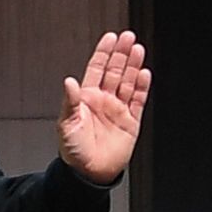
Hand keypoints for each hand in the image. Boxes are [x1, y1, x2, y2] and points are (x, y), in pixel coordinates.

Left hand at [58, 32, 149, 184]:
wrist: (89, 174)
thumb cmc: (74, 151)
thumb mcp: (67, 125)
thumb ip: (70, 102)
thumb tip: (69, 82)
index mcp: (87, 98)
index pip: (97, 69)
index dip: (104, 53)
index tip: (110, 38)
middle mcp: (104, 101)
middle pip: (115, 71)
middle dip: (121, 53)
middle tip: (128, 37)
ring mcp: (118, 110)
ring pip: (128, 82)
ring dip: (133, 66)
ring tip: (137, 49)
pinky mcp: (130, 122)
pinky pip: (138, 101)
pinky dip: (141, 87)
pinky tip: (144, 74)